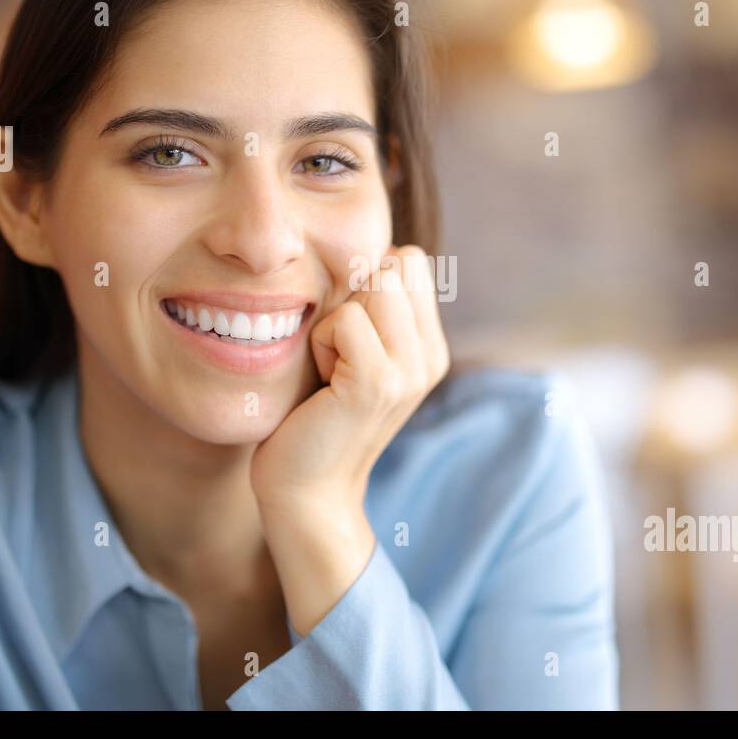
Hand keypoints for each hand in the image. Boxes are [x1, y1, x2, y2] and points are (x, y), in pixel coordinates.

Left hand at [250, 244, 450, 634]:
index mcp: (429, 346)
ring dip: (335, 319)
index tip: (348, 337)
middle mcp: (431, 356)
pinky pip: (345, 318)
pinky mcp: (378, 382)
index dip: (367, 281)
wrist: (307, 489)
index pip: (410, 260)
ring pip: (374, 284)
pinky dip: (321, 341)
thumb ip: (372, 308)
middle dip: (354, 294)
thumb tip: (372, 249)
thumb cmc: (314, 414)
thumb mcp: (353, 352)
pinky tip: (323, 381)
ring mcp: (410, 370)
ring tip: (331, 367)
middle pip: (397, 263)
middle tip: (337, 353)